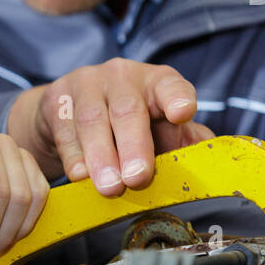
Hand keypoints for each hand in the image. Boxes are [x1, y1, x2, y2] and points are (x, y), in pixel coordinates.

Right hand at [8, 59, 214, 194]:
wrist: (68, 111)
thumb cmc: (125, 124)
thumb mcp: (158, 128)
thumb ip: (183, 143)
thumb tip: (208, 162)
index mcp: (156, 82)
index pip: (171, 86)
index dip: (178, 97)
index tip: (182, 113)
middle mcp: (122, 76)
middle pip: (128, 109)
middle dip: (133, 146)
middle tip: (137, 178)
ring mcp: (86, 84)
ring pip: (92, 121)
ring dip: (101, 158)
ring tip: (110, 187)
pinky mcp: (56, 99)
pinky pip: (64, 130)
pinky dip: (73, 157)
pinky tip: (81, 177)